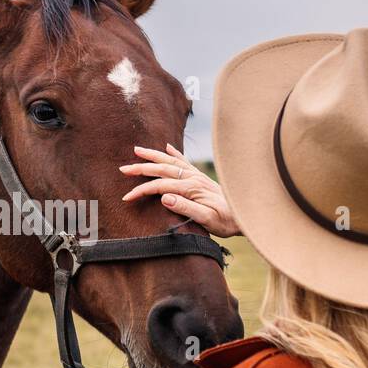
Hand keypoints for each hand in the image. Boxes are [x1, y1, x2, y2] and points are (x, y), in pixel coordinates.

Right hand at [120, 144, 241, 238]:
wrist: (244, 215)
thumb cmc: (226, 221)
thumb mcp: (206, 220)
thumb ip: (185, 208)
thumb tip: (164, 197)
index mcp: (191, 188)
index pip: (159, 186)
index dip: (141, 191)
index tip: (126, 198)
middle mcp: (193, 178)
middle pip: (161, 169)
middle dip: (140, 168)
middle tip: (123, 169)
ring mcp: (197, 175)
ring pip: (170, 161)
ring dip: (153, 155)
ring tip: (137, 150)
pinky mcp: (200, 177)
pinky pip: (184, 162)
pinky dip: (174, 153)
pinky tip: (166, 147)